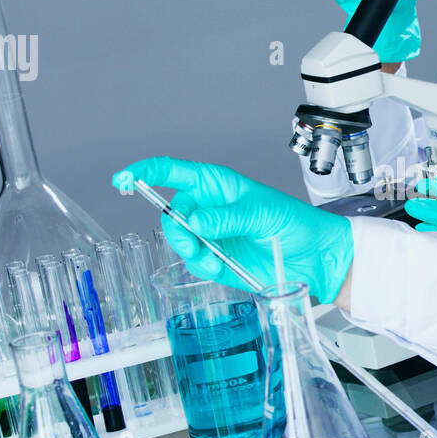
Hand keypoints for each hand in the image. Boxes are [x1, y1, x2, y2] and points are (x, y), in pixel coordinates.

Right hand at [112, 157, 352, 303]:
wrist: (312, 256)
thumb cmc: (294, 222)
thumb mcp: (261, 213)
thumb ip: (226, 218)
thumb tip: (196, 222)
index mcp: (216, 184)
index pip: (171, 171)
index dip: (144, 172)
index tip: (123, 179)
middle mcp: (208, 206)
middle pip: (170, 211)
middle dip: (178, 228)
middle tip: (194, 241)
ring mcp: (209, 233)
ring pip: (178, 238)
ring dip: (190, 249)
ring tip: (214, 257)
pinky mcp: (214, 258)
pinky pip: (193, 261)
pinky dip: (202, 265)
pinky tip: (221, 266)